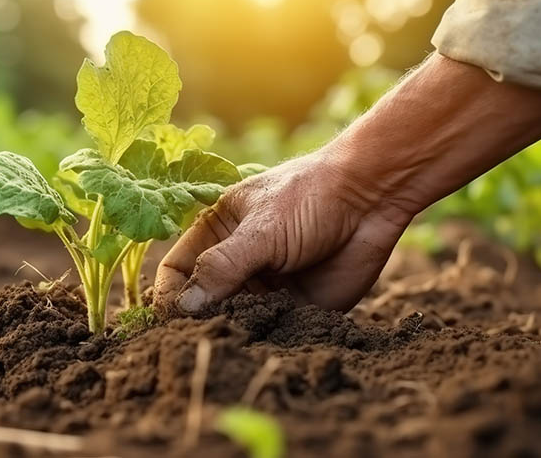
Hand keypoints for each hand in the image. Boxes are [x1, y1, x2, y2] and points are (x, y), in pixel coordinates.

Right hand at [154, 53, 540, 316]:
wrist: (371, 199)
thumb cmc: (310, 197)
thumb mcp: (261, 229)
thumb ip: (223, 266)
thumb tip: (184, 307)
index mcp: (217, 233)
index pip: (176, 271)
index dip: (168, 295)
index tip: (170, 320)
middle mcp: (237, 262)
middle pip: (204, 302)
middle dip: (202, 322)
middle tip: (203, 340)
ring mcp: (265, 286)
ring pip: (236, 321)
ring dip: (235, 334)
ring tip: (237, 343)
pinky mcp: (296, 307)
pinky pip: (272, 332)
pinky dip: (267, 341)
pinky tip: (267, 343)